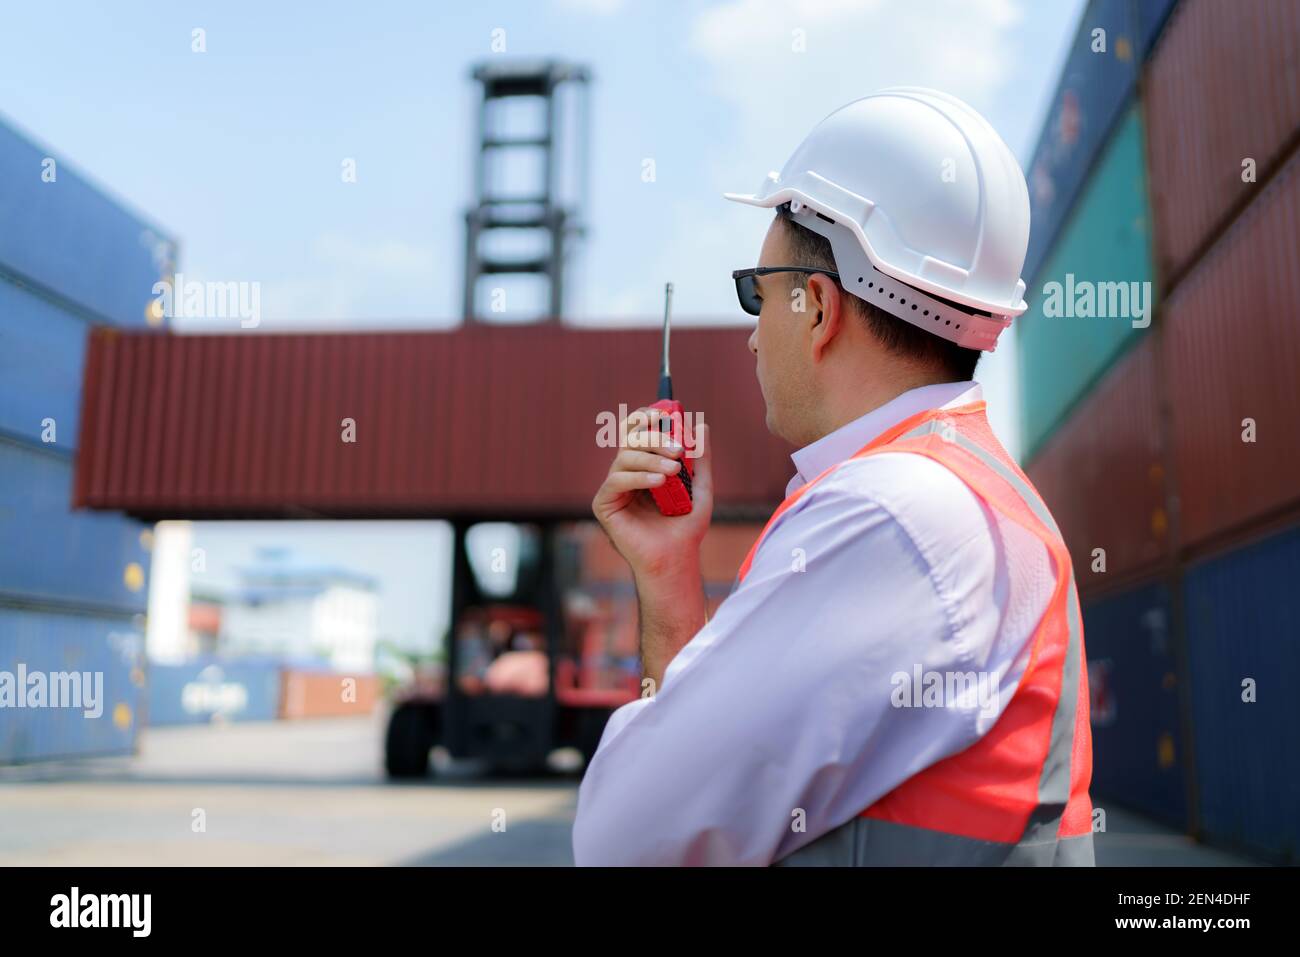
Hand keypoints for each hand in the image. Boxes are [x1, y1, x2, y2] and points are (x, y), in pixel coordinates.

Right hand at [591, 409, 712, 579]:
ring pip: (624, 457)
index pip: (637, 432)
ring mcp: (613, 488)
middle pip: (630, 439)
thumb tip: (701, 426)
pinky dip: (638, 477)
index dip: (645, 417)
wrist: (676, 558)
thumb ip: (700, 458)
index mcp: (643, 465)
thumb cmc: (686, 527)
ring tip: (673, 472)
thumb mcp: (700, 487)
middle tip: (678, 449)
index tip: (662, 412)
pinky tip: (659, 482)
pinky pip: (616, 481)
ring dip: (650, 459)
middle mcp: (626, 473)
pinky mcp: (604, 504)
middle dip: (654, 438)